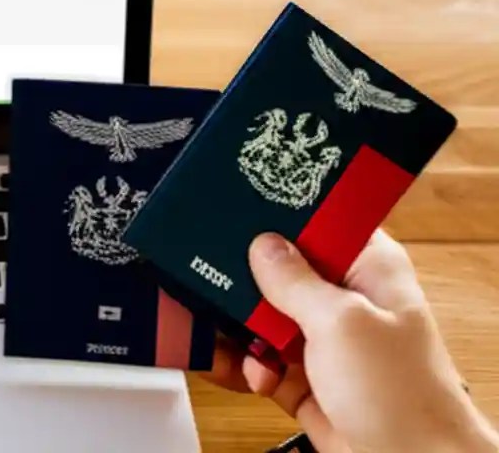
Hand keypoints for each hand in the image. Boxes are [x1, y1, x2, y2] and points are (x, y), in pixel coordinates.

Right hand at [204, 230, 497, 452]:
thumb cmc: (402, 396)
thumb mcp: (341, 324)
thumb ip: (294, 281)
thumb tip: (261, 245)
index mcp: (368, 268)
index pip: (318, 223)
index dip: (278, 218)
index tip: (234, 214)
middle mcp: (345, 299)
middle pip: (279, 271)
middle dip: (243, 282)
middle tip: (209, 281)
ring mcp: (324, 340)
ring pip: (262, 318)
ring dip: (239, 332)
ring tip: (220, 337)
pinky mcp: (305, 377)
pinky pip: (260, 359)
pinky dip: (246, 367)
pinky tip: (249, 375)